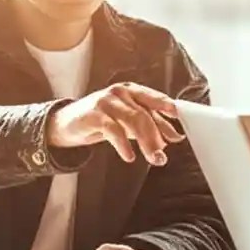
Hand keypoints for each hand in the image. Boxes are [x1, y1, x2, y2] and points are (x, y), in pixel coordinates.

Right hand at [47, 83, 183, 164]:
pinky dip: (123, 145)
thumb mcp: (129, 122)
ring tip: (154, 158)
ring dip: (146, 143)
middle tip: (163, 156)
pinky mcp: (93, 114)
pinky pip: (113, 130)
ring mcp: (106, 101)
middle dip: (157, 137)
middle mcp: (121, 92)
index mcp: (132, 90)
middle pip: (145, 114)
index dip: (168, 112)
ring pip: (133, 121)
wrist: (68, 123)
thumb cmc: (103, 120)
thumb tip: (176, 137)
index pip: (155, 100)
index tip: (181, 126)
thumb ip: (151, 126)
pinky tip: (129, 156)